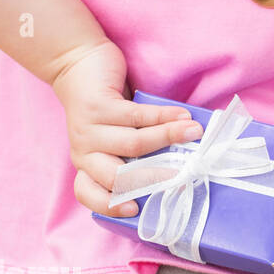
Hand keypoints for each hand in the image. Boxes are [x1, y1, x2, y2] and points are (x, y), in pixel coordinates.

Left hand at [51, 40, 204, 218]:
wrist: (78, 63)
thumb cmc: (106, 105)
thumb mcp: (115, 134)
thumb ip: (136, 151)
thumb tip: (181, 164)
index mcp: (87, 163)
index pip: (87, 192)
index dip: (109, 205)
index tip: (135, 210)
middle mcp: (84, 150)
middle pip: (115, 176)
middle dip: (151, 179)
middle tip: (181, 177)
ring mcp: (88, 128)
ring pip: (133, 144)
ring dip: (169, 139)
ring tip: (196, 133)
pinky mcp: (98, 105)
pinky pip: (137, 116)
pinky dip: (164, 117)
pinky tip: (183, 116)